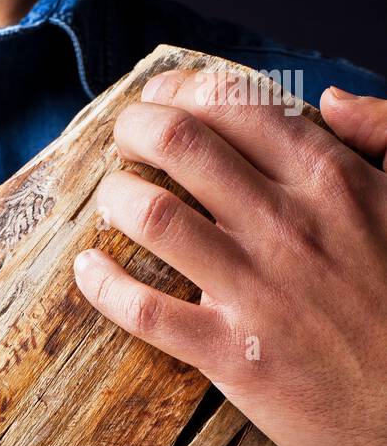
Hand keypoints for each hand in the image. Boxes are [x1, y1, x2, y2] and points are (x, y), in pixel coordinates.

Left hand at [74, 68, 386, 445]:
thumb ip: (378, 136)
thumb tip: (326, 99)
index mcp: (330, 182)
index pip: (237, 104)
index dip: (183, 89)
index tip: (161, 97)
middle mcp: (286, 226)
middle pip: (181, 145)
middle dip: (135, 128)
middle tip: (122, 137)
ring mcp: (254, 292)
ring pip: (154, 216)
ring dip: (116, 196)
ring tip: (110, 197)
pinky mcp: (230, 355)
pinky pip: (145, 312)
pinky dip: (104, 285)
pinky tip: (87, 270)